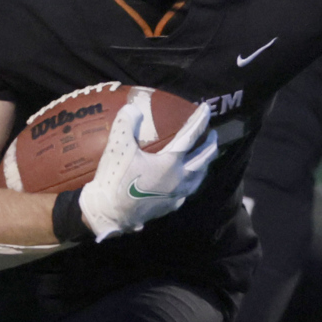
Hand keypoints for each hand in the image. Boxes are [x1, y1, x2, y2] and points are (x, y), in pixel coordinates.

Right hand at [76, 91, 216, 240]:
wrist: (109, 214)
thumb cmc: (115, 179)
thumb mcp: (117, 146)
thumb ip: (127, 122)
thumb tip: (134, 108)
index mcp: (170, 163)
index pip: (191, 137)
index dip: (199, 121)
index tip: (206, 109)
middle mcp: (180, 179)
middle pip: (204, 159)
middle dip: (210, 144)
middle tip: (212, 133)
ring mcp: (177, 195)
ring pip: (199, 177)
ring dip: (205, 164)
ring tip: (205, 156)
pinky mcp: (170, 207)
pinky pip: (188, 190)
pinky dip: (193, 179)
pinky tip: (186, 179)